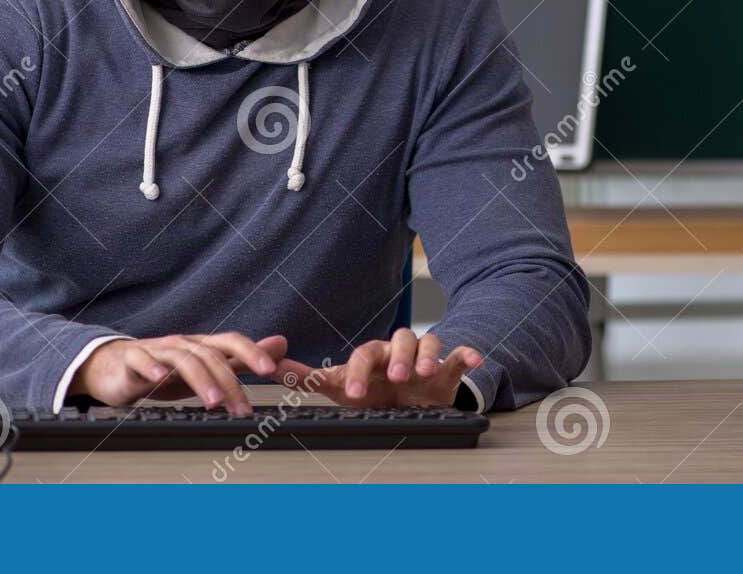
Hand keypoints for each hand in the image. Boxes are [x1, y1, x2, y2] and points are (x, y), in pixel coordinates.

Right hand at [68, 333, 286, 414]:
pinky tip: (160, 378)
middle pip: (209, 356)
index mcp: (201, 346)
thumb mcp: (206, 366)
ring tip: (214, 401)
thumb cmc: (164, 368)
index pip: (231, 342)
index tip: (270, 370)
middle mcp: (182, 344)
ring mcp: (157, 350)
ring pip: (182, 359)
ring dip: (200, 379)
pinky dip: (151, 367)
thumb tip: (281, 345)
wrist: (116, 367)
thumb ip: (242, 359)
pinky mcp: (132, 359)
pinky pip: (141, 360)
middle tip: (242, 408)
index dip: (252, 353)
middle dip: (229, 382)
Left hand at [280, 329, 482, 407]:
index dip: (359, 371)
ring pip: (427, 341)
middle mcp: (397, 352)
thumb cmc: (373, 392)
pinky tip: (475, 358)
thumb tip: (267, 365)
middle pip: (397, 341)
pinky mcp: (447, 367)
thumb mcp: (338, 386)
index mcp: (372, 357)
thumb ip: (305, 376)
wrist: (410, 402)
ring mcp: (423, 358)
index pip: (363, 355)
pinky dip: (467, 353)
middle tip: (395, 378)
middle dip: (396, 359)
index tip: (354, 393)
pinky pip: (458, 353)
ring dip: (425, 355)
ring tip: (423, 372)